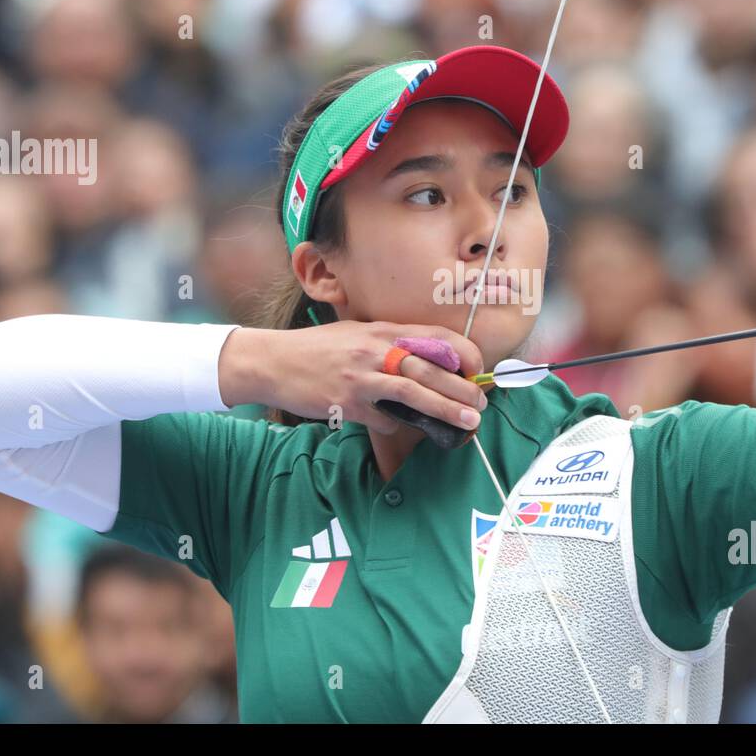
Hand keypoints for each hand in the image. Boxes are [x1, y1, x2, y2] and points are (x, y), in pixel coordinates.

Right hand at [220, 322, 487, 434]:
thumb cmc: (319, 349)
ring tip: (470, 421)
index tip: (480, 370)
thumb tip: (430, 363)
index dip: (465, 352)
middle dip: (464, 388)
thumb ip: (391, 345)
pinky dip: (395, 425)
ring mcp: (360, 376)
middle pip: (431, 367)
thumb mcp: (357, 334)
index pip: (436, 336)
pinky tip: (396, 425)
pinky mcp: (346, 403)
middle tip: (483, 404)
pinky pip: (382, 419)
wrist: (272, 361)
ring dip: (446, 408)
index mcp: (382, 329)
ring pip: (414, 392)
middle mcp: (374, 349)